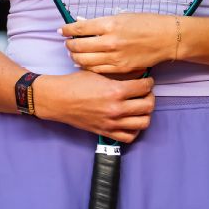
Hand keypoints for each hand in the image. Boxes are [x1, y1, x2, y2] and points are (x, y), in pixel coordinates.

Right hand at [35, 72, 154, 142]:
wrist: (58, 100)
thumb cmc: (76, 83)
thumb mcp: (98, 72)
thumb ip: (119, 74)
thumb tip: (138, 72)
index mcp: (115, 91)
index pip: (144, 87)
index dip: (148, 82)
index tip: (146, 80)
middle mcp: (116, 109)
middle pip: (148, 106)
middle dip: (150, 97)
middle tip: (145, 93)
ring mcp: (112, 123)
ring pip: (143, 123)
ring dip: (145, 113)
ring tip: (140, 107)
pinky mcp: (106, 132)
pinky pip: (130, 136)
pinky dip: (135, 130)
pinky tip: (131, 121)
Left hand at [61, 13, 177, 77]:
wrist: (167, 39)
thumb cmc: (146, 23)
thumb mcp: (122, 16)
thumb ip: (100, 22)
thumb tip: (81, 23)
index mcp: (110, 24)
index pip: (80, 28)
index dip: (67, 29)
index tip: (61, 30)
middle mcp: (110, 41)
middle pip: (79, 46)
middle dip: (69, 45)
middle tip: (67, 43)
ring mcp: (115, 57)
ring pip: (85, 60)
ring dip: (75, 57)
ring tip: (74, 54)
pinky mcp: (121, 69)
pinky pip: (97, 70)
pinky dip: (87, 67)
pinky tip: (84, 63)